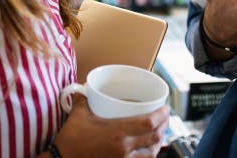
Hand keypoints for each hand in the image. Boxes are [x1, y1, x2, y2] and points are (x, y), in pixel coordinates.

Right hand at [53, 95, 168, 156]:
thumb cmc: (70, 140)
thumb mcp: (78, 114)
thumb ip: (84, 98)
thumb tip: (84, 86)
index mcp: (118, 132)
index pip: (150, 123)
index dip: (162, 115)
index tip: (166, 108)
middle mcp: (125, 148)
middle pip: (155, 138)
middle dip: (164, 127)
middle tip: (165, 118)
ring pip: (151, 154)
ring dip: (158, 143)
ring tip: (159, 134)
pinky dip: (148, 156)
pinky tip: (147, 151)